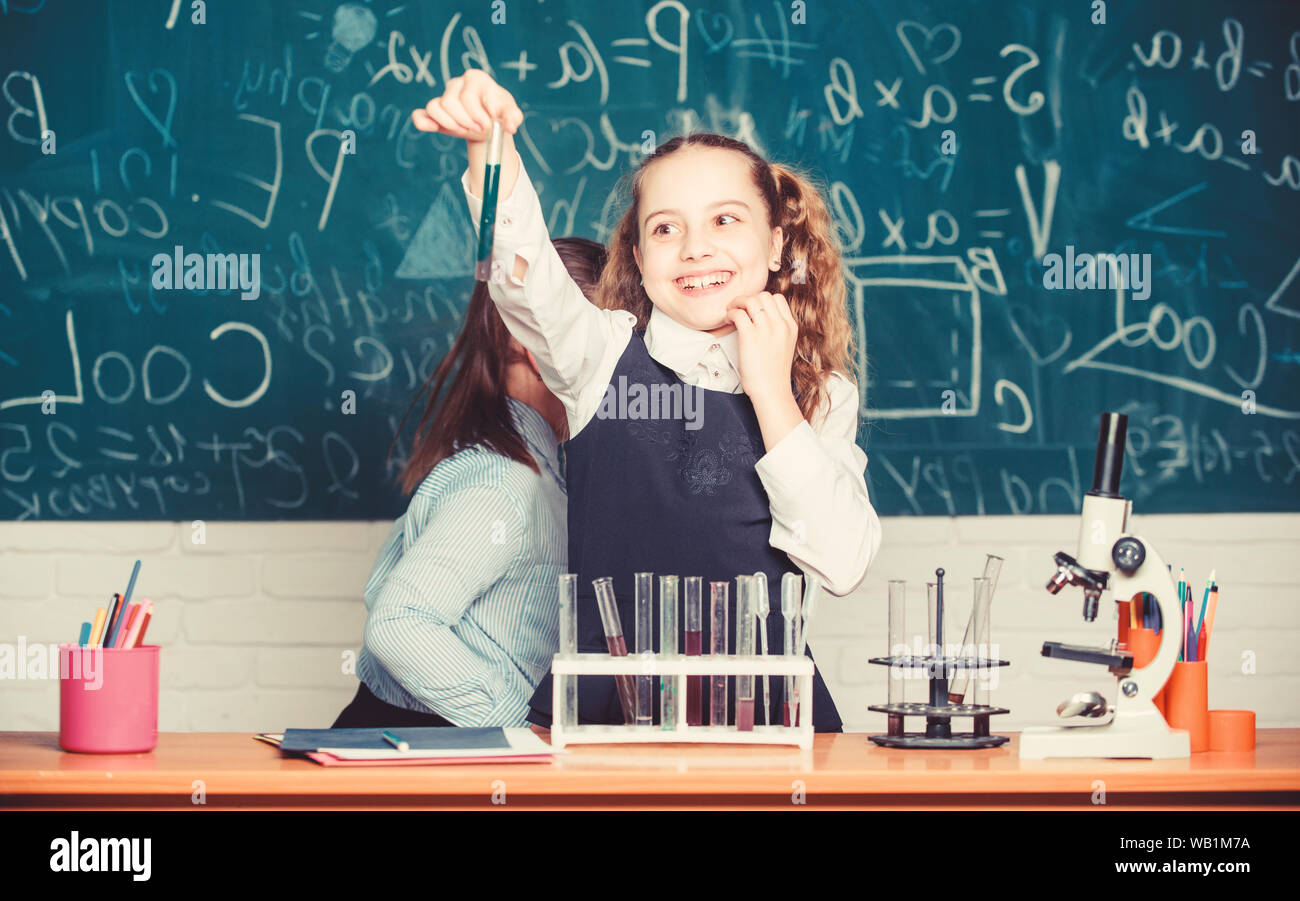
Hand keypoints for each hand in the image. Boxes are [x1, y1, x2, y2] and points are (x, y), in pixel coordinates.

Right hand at [411, 69, 523, 143]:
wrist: (490, 125)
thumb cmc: (498, 114)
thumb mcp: (510, 114)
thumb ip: (513, 117)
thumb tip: (510, 127)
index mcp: (476, 78)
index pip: (468, 97)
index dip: (476, 116)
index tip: (487, 125)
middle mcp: (457, 83)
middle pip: (449, 101)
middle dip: (464, 121)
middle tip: (478, 129)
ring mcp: (444, 96)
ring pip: (434, 107)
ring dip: (451, 124)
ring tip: (465, 129)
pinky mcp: (435, 111)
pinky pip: (421, 115)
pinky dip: (424, 123)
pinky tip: (433, 128)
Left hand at [725, 291, 797, 405]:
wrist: (772, 390)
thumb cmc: (774, 373)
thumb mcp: (785, 345)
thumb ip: (778, 330)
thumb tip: (760, 318)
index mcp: (790, 326)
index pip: (778, 299)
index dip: (762, 300)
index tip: (752, 308)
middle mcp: (780, 324)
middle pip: (763, 296)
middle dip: (748, 298)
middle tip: (738, 308)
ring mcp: (766, 330)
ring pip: (750, 300)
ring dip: (737, 302)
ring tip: (731, 311)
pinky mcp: (750, 337)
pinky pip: (738, 314)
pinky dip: (730, 313)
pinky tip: (727, 320)